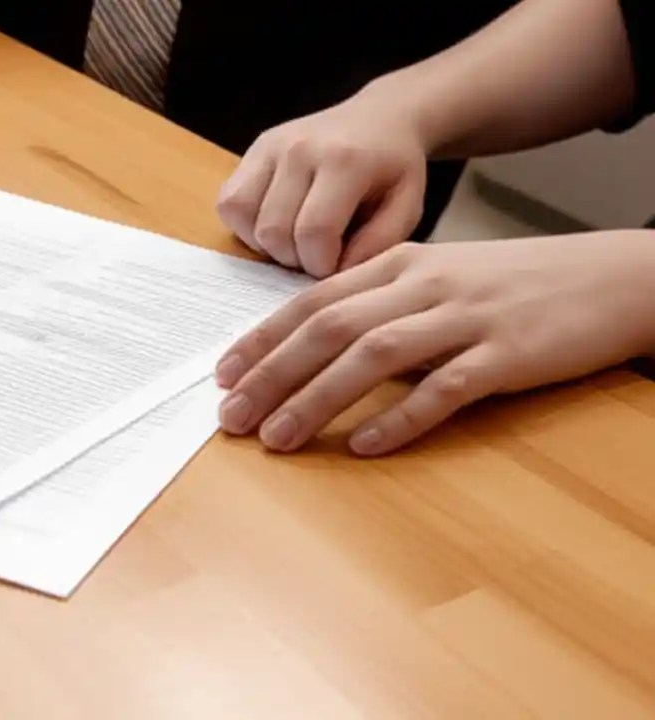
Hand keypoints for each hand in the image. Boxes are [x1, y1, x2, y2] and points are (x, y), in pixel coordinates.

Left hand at [214, 232, 654, 455]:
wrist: (611, 277)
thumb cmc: (512, 284)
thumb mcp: (436, 279)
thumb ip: (378, 305)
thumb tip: (311, 348)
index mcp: (398, 265)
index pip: (311, 302)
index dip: (262, 339)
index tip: (222, 375)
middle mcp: (422, 285)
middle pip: (329, 329)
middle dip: (270, 374)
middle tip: (230, 416)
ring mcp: (465, 318)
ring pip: (373, 357)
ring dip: (316, 398)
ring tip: (276, 437)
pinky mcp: (506, 354)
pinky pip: (443, 388)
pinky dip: (400, 417)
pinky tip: (363, 445)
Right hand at [216, 88, 428, 277]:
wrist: (379, 116)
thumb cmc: (394, 167)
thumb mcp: (407, 206)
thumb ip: (377, 244)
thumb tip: (336, 273)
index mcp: (345, 162)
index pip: (314, 233)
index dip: (321, 266)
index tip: (336, 265)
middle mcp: (300, 149)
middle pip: (273, 231)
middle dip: (294, 259)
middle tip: (317, 254)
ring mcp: (271, 147)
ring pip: (242, 216)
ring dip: (265, 243)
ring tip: (294, 240)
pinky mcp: (253, 151)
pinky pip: (229, 202)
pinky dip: (245, 225)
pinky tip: (275, 224)